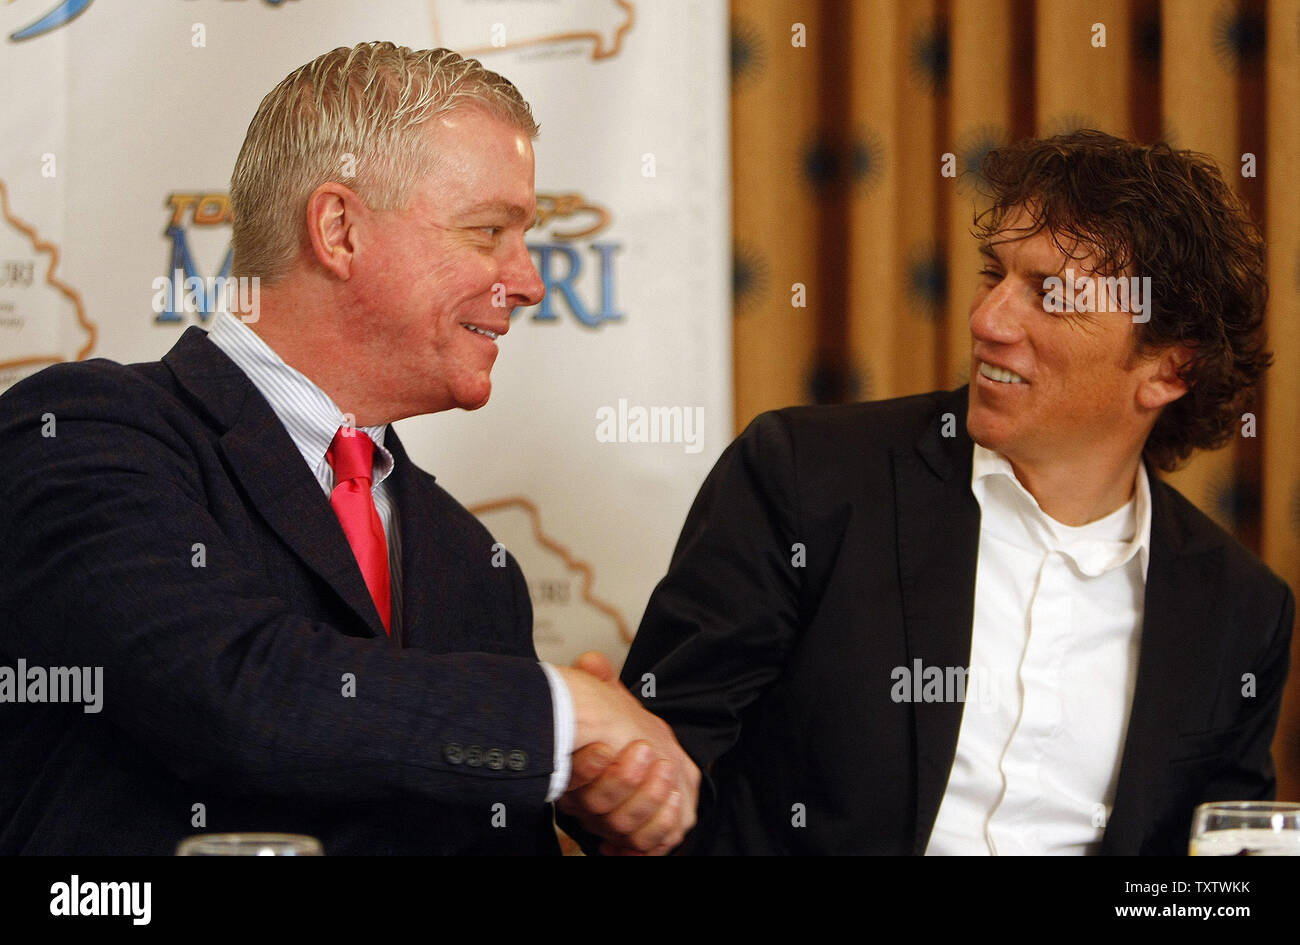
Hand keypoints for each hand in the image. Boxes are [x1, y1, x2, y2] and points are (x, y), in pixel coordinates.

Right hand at [555, 651, 697, 853]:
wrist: (655, 759)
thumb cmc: (625, 729)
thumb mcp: (611, 698)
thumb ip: (599, 681)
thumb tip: (592, 661)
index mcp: (576, 773)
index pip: (569, 781)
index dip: (586, 768)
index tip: (606, 746)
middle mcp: (590, 803)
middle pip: (597, 808)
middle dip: (624, 780)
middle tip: (644, 750)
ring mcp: (615, 823)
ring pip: (623, 826)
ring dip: (647, 799)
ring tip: (665, 769)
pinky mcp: (644, 836)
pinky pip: (648, 845)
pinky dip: (662, 826)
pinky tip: (673, 799)